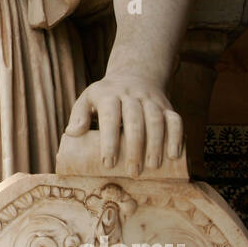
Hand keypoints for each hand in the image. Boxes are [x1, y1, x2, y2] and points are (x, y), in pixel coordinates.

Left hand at [63, 75, 183, 173]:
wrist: (134, 74)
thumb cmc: (106, 97)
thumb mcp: (88, 99)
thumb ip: (78, 115)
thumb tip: (71, 134)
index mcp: (109, 95)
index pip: (110, 116)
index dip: (109, 140)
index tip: (108, 164)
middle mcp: (131, 95)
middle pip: (135, 120)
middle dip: (135, 148)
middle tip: (133, 172)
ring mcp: (151, 100)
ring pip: (156, 120)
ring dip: (156, 144)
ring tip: (153, 167)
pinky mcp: (167, 106)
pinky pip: (175, 119)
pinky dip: (177, 136)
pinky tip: (174, 155)